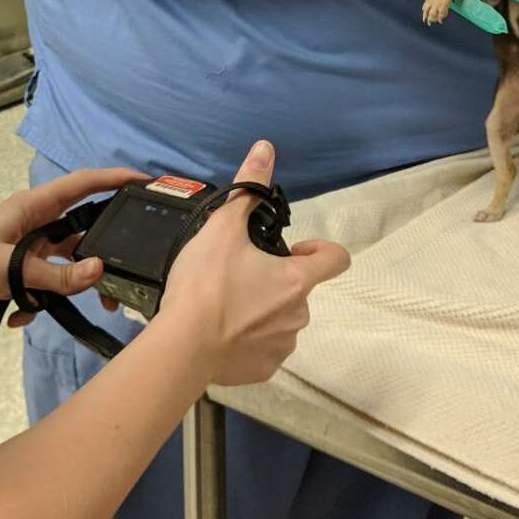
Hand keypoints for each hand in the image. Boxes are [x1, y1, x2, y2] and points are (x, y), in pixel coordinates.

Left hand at [0, 166, 146, 322]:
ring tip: (80, 308)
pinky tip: (17, 318)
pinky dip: (36, 302)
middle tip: (121, 280)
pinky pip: (42, 285)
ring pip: (64, 263)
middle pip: (80, 231)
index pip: (81, 184)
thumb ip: (55, 275)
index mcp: (31, 207)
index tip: (144, 181)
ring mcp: (24, 248)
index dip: (113, 179)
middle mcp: (33, 223)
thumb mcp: (11, 270)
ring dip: (67, 288)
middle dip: (99, 255)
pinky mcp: (15, 272)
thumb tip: (100, 271)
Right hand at [156, 141, 350, 386]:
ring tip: (224, 307)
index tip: (292, 251)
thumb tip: (266, 148)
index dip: (320, 251)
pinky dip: (247, 341)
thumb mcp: (222, 228)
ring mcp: (282, 346)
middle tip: (235, 276)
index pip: (336, 259)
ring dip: (261, 312)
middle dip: (274, 282)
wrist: (182, 346)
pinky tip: (220, 334)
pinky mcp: (263, 370)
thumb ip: (247, 188)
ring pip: (280, 321)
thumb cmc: (206, 283)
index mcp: (297, 279)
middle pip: (297, 289)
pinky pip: (263, 349)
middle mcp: (299, 314)